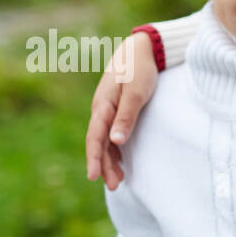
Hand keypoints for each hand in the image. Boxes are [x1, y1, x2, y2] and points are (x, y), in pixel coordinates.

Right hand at [87, 30, 159, 189]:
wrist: (141, 50)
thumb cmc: (140, 70)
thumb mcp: (136, 93)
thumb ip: (126, 116)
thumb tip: (115, 141)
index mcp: (103, 105)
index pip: (95, 137)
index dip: (94, 158)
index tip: (94, 177)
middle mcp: (101, 110)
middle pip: (99, 143)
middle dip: (104, 165)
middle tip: (113, 187)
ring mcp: (108, 110)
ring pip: (105, 140)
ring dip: (110, 160)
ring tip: (118, 182)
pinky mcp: (116, 110)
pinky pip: (111, 134)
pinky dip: (115, 150)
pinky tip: (121, 163)